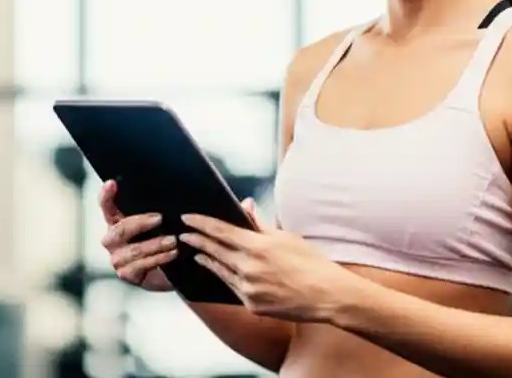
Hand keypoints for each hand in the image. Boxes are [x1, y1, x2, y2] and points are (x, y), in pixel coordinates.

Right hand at [99, 179, 177, 290]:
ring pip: (132, 250)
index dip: (106, 196)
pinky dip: (158, 258)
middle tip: (160, 219)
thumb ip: (155, 209)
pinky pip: (140, 266)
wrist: (171, 269)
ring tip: (173, 241)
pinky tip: (172, 253)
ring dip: (155, 244)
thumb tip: (167, 191)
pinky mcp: (127, 274)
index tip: (112, 183)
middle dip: (140, 224)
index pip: (106, 206)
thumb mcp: (160, 222)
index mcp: (117, 221)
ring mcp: (118, 258)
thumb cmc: (163, 239)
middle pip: (118, 230)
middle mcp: (113, 240)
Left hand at [180, 202, 357, 322]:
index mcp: (257, 246)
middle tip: (183, 234)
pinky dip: (225, 278)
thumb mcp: (285, 237)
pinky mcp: (252, 306)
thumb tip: (244, 205)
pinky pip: (232, 288)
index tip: (186, 218)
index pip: (220, 231)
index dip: (200, 223)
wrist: (327, 296)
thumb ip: (259, 223)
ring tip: (197, 253)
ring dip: (207, 260)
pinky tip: (219, 272)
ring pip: (220, 271)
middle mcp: (249, 268)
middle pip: (214, 251)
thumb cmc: (310, 262)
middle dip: (197, 241)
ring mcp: (249, 290)